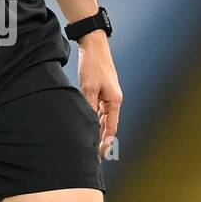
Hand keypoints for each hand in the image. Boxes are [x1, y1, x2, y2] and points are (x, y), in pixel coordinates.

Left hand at [77, 35, 122, 159]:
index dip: (106, 142)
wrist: (93, 46)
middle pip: (108, 125)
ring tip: (88, 143)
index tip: (100, 155)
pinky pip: (98, 109)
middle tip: (92, 154)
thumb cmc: (93, 65)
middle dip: (101, 139)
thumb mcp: (88, 88)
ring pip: (102, 118)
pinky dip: (93, 118)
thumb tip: (87, 123)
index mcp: (114, 101)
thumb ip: (89, 106)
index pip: (111, 128)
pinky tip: (86, 125)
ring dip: (97, 129)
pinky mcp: (101, 91)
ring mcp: (107, 95)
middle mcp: (113, 100)